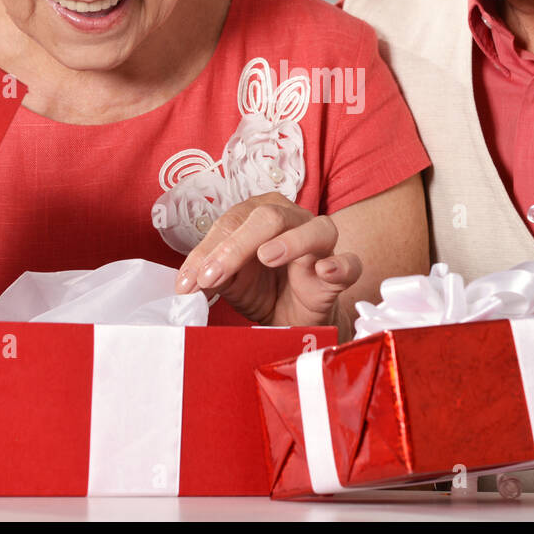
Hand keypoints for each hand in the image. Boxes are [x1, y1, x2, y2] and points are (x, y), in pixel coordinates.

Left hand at [174, 192, 361, 327]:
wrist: (292, 318)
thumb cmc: (261, 288)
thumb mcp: (229, 281)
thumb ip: (210, 275)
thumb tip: (185, 283)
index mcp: (261, 215)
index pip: (232, 222)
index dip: (208, 250)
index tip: (188, 282)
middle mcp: (293, 220)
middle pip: (269, 218)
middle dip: (236, 246)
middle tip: (212, 276)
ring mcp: (320, 244)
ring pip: (314, 230)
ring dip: (291, 241)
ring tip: (266, 257)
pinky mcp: (338, 272)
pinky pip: (348, 262)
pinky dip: (339, 265)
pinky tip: (323, 270)